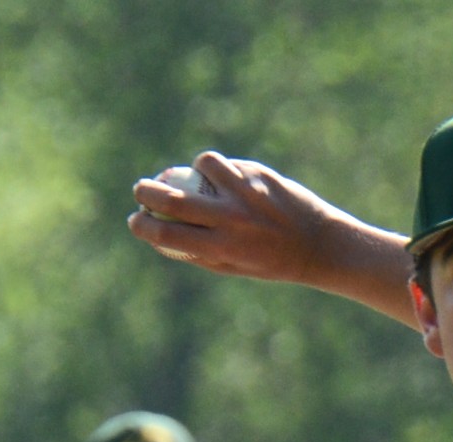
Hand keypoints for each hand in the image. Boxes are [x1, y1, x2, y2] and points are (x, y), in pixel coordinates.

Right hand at [129, 151, 345, 283]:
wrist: (316, 244)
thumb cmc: (269, 261)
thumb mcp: (232, 267)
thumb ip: (199, 253)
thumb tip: (161, 239)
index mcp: (221, 249)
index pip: (168, 236)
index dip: (144, 227)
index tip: (135, 220)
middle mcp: (231, 220)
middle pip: (175, 201)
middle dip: (148, 193)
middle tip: (140, 190)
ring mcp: (244, 194)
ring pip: (200, 168)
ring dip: (185, 172)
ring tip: (186, 180)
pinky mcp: (256, 174)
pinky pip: (222, 163)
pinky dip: (210, 166)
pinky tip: (212, 173)